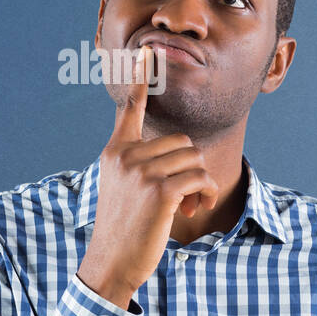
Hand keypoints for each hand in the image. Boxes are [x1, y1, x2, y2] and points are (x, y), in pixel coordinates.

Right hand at [76, 46, 219, 309]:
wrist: (111, 263)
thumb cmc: (124, 227)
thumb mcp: (122, 187)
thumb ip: (138, 163)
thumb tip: (174, 153)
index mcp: (115, 151)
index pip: (130, 110)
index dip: (141, 82)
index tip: (146, 52)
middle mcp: (126, 156)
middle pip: (183, 143)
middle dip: (190, 171)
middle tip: (180, 198)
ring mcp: (142, 172)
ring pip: (195, 160)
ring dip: (199, 186)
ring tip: (184, 207)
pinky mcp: (160, 190)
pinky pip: (200, 178)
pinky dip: (204, 195)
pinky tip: (191, 211)